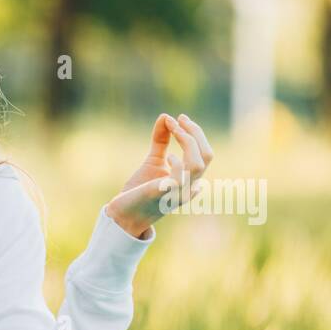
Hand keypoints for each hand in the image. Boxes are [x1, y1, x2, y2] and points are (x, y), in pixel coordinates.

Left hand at [106, 114, 213, 237]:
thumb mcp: (153, 160)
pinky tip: (168, 156)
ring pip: (198, 163)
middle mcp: (190, 186)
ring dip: (187, 141)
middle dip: (195, 133)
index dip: (196, 133)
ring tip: (173, 129)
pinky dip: (178, 162)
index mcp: (190, 178)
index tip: (179, 118)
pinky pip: (181, 177)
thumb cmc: (139, 189)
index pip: (205, 152)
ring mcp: (180, 192)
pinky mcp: (166, 195)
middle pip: (207, 154)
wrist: (124, 213)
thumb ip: (161, 141)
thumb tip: (165, 116)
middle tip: (179, 119)